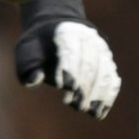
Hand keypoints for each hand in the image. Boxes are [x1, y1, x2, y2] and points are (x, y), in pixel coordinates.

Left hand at [17, 0, 121, 119]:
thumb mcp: (27, 50)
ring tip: (91, 112)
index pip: (71, 50)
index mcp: (67, 31)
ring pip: (104, 71)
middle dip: (85, 85)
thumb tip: (34, 81)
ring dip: (98, 92)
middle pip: (90, 63)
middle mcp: (89, 38)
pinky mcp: (107, 60)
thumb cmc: (39, 46)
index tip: (64, 88)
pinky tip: (101, 111)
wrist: (57, 27)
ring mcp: (101, 49)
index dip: (69, 68)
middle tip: (77, 105)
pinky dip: (109, 94)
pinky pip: (111, 77)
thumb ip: (28, 65)